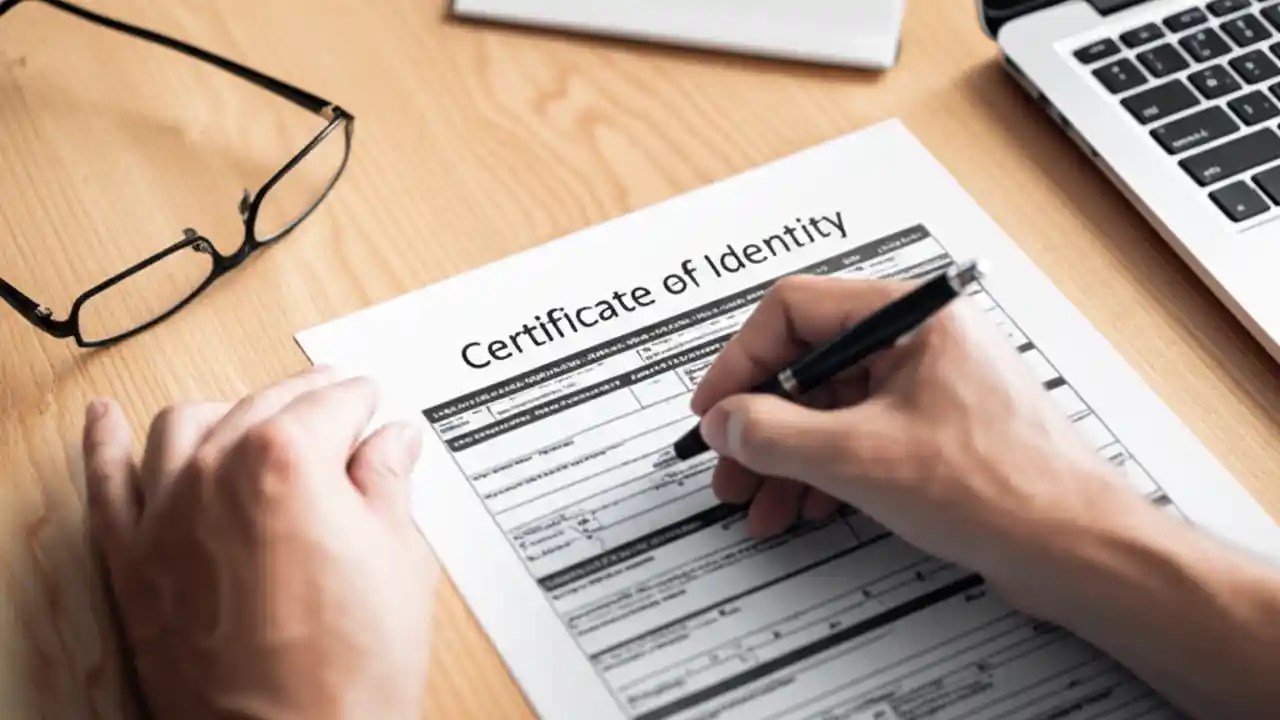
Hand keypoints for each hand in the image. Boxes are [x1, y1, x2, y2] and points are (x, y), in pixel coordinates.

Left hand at [83, 367, 435, 719]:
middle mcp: (214, 475)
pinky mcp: (133, 565)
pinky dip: (103, 445)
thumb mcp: (399, 560)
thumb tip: (389, 448)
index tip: (371, 406)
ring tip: (257, 419)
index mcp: (288, 461)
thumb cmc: (347, 674)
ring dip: (229, 412)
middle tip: (337, 412)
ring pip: (186, 426)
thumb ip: (388, 485)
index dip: (364, 403)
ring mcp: (166, 518)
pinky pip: (106, 485)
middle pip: (265, 405)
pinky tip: (106, 421)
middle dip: (309, 402)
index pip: (334, 403)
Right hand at [690, 275, 1132, 585]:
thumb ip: (775, 433)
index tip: (715, 408)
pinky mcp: (937, 431)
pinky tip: (806, 505)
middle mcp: (921, 341)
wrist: (1079, 549)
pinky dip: (825, 470)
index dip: (741, 362)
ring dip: (788, 456)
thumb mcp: (860, 457)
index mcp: (911, 317)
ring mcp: (930, 386)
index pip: (794, 311)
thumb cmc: (1007, 488)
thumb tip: (728, 420)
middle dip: (762, 423)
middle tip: (731, 465)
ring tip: (761, 499)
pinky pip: (861, 436)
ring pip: (832, 407)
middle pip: (809, 364)